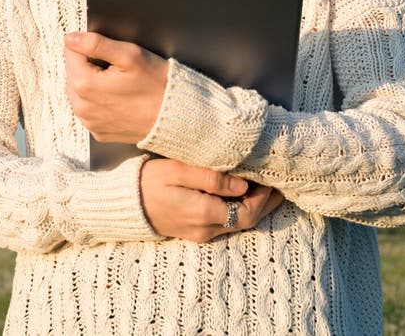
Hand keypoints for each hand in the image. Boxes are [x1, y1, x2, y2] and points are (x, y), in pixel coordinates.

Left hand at [64, 31, 167, 142]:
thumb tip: (70, 38)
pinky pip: (89, 109)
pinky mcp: (99, 132)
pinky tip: (118, 97)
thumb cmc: (156, 83)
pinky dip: (98, 100)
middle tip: (117, 67)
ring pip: (78, 91)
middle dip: (89, 64)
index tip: (110, 53)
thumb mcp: (129, 54)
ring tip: (118, 82)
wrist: (175, 116)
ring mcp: (90, 122)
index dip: (90, 46)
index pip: (71, 51)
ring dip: (91, 82)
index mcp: (84, 84)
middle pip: (72, 72)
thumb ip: (96, 43)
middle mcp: (81, 107)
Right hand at [140, 158, 283, 242]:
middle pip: (247, 221)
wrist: (125, 204)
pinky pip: (226, 223)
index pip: (247, 211)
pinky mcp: (195, 232)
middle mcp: (205, 229)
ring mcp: (200, 234)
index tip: (274, 176)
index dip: (264, 197)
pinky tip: (244, 194)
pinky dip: (240, 209)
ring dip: (255, 206)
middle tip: (280, 182)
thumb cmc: (150, 180)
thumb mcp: (178, 170)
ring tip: (267, 185)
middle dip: (266, 203)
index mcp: (204, 213)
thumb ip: (211, 177)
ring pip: (238, 223)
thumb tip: (243, 184)